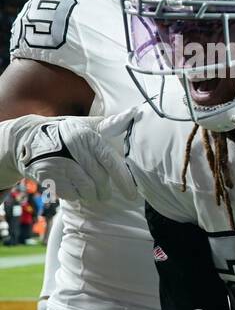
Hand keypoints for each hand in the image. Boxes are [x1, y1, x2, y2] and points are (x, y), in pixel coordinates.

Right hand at [16, 111, 136, 203]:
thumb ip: (109, 124)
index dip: (124, 180)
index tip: (132, 195)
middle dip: (104, 191)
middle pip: (100, 180)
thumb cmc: (64, 133)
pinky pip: (71, 195)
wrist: (26, 139)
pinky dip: (75, 195)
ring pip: (87, 190)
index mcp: (86, 137)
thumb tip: (134, 114)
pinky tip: (72, 187)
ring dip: (91, 195)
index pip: (110, 162)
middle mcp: (74, 150)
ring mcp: (60, 164)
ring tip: (89, 191)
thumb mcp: (84, 124)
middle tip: (104, 194)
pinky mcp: (48, 177)